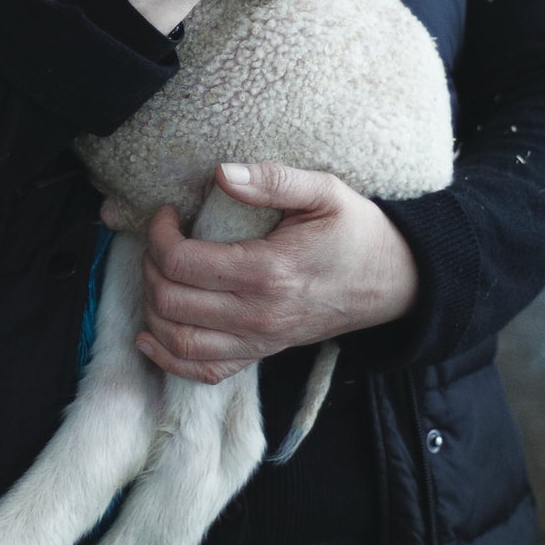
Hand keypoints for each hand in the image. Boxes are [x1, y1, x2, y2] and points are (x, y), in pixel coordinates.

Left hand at [133, 161, 420, 383]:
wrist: (394, 282)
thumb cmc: (357, 232)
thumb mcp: (326, 192)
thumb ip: (273, 180)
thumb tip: (222, 172)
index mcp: (269, 271)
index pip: (184, 263)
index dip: (160, 236)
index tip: (167, 213)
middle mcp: (258, 315)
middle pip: (171, 302)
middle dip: (150, 266)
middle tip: (161, 240)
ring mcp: (259, 341)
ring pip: (178, 341)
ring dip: (152, 308)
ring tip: (158, 274)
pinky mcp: (262, 354)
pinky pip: (204, 372)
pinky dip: (169, 358)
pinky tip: (151, 336)